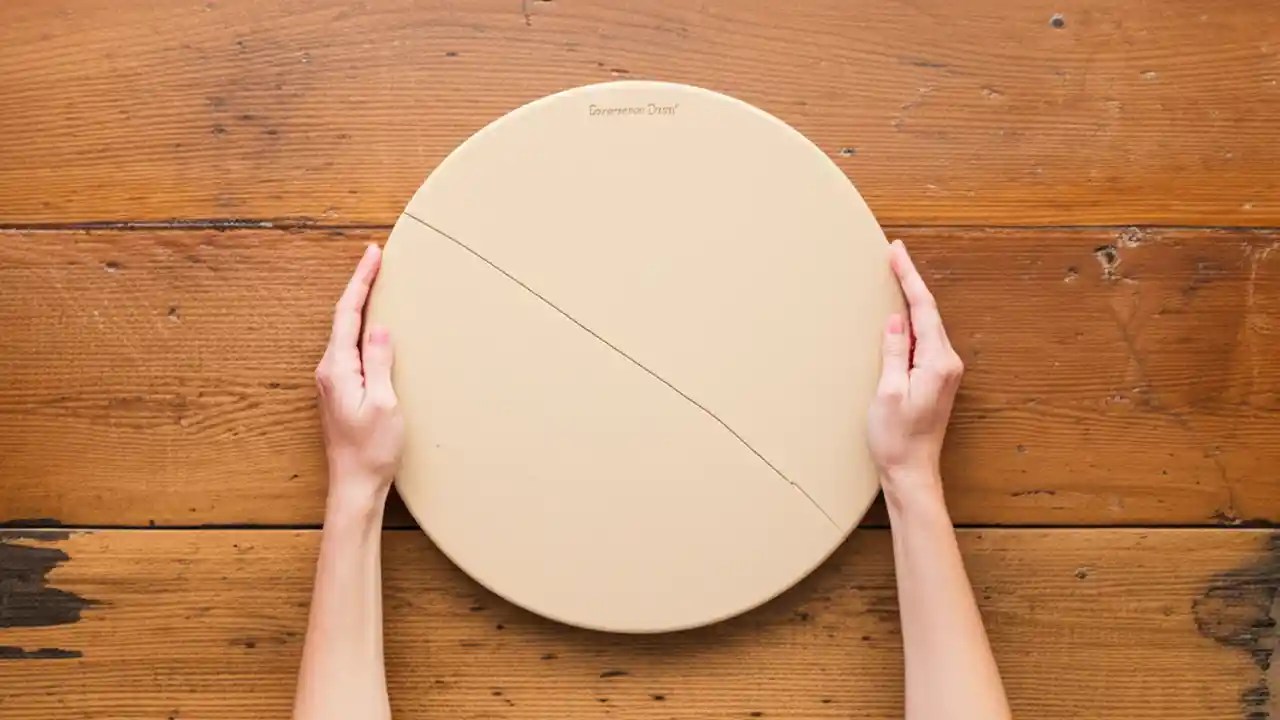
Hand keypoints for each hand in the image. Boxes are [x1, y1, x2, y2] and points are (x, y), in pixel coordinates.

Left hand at [315, 244, 403, 503]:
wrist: (354, 486)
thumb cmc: (372, 450)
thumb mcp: (385, 403)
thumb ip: (380, 361)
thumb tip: (381, 327)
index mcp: (338, 369)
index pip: (349, 314)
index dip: (361, 281)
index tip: (372, 254)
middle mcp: (328, 371)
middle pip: (344, 318)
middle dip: (360, 286)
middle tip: (375, 259)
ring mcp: (331, 382)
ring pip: (346, 333)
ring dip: (360, 307)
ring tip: (375, 284)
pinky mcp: (339, 392)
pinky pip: (350, 350)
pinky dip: (361, 330)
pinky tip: (373, 327)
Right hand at [868, 240, 963, 505]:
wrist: (912, 472)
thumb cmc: (896, 439)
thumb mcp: (887, 392)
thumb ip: (894, 352)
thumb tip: (896, 319)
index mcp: (937, 363)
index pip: (923, 309)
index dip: (909, 278)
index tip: (897, 252)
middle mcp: (947, 364)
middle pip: (928, 312)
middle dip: (911, 282)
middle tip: (895, 254)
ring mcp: (944, 372)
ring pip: (927, 325)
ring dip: (911, 300)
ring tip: (896, 275)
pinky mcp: (936, 380)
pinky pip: (924, 341)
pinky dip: (912, 322)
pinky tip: (900, 315)